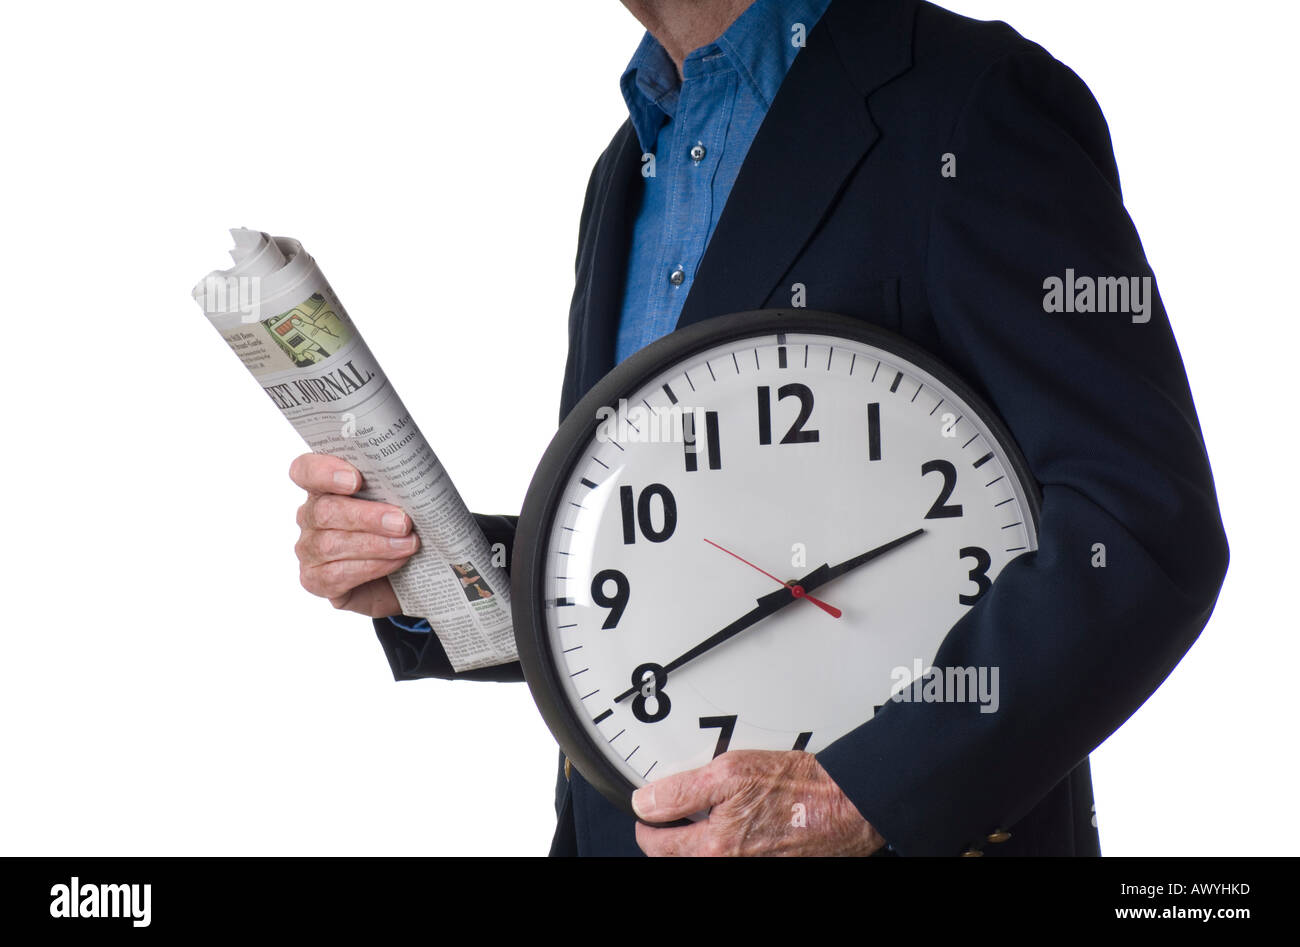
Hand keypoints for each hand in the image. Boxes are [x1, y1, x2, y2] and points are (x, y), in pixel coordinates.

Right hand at [289, 453, 418, 616]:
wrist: (401, 577)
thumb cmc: (397, 531)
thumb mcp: (398, 504)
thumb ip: (394, 489)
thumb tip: (411, 482)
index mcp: (324, 487)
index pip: (305, 470)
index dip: (324, 471)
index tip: (356, 480)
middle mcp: (310, 516)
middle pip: (324, 511)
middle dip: (367, 516)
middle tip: (402, 522)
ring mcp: (309, 550)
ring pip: (331, 544)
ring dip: (376, 544)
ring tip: (408, 544)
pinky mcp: (315, 580)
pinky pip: (336, 574)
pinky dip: (371, 566)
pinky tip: (396, 562)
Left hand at [632, 750, 885, 856]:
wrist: (846, 804)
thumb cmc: (799, 787)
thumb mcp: (731, 771)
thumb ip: (681, 790)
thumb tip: (646, 802)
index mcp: (715, 846)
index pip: (657, 845)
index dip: (648, 823)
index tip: (647, 813)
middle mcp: (729, 865)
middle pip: (679, 858)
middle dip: (669, 837)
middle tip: (672, 814)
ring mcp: (749, 868)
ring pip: (705, 859)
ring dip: (697, 842)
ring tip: (704, 817)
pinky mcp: (767, 865)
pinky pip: (732, 858)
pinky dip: (724, 845)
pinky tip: (734, 825)